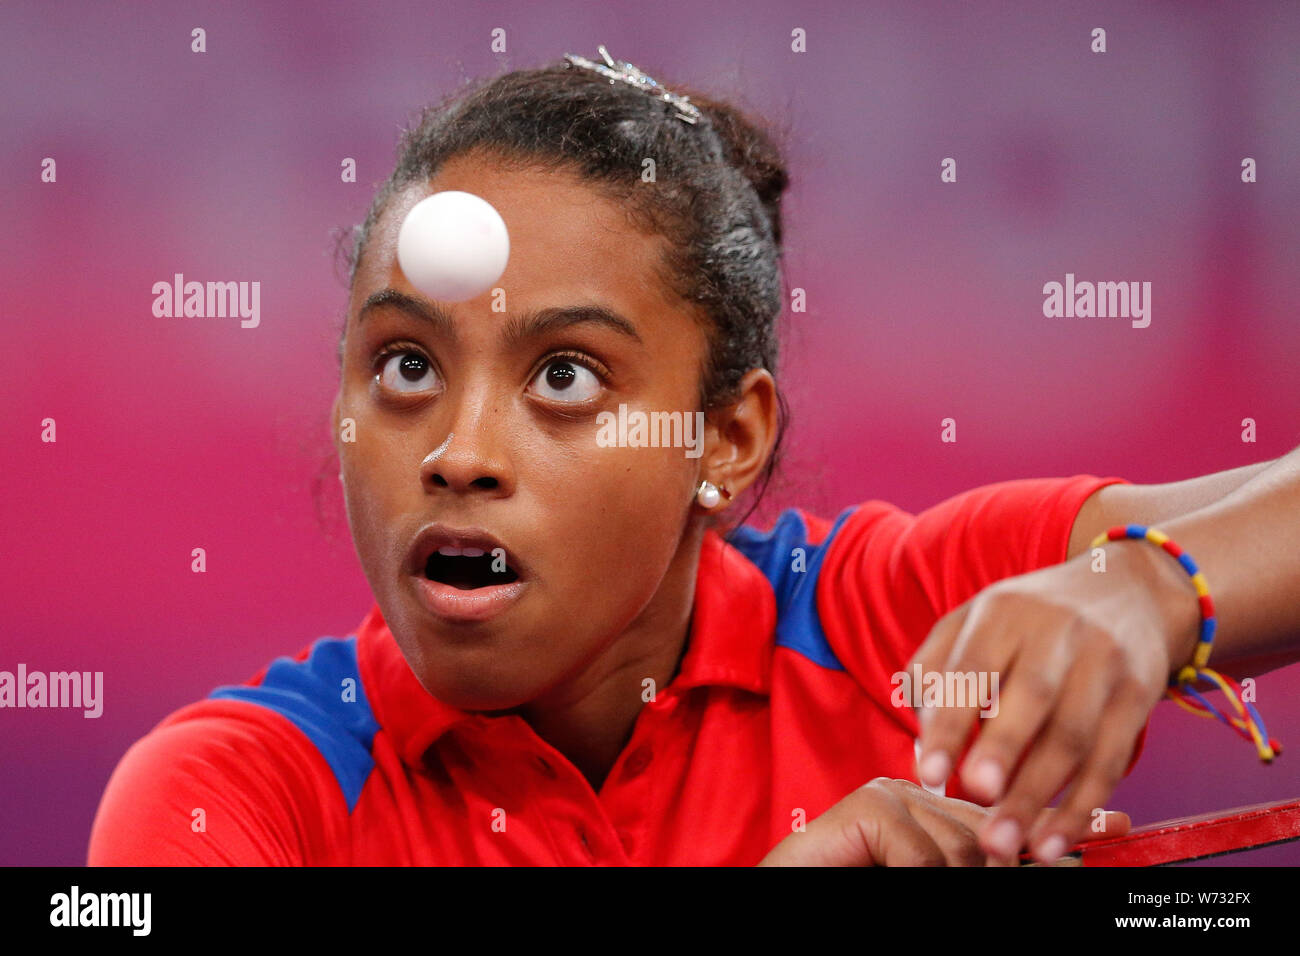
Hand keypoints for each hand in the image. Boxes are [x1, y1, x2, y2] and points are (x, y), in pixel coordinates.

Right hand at [756, 777, 1129, 864]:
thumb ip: (982, 868)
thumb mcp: (936, 883)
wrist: (794, 898)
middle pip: (990, 837)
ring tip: (900, 875)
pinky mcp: (868, 804)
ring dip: (946, 882)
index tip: (1115, 825)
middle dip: (1010, 864)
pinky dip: (912, 878)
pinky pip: (923, 855)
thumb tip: (1044, 857)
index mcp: (939, 816)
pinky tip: (885, 876)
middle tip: (1045, 860)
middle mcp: (921, 796)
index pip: (1005, 815)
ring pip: (961, 851)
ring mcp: (893, 793)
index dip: (1063, 818)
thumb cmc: (861, 887)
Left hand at [909, 539, 1198, 863]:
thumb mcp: (973, 620)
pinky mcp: (1139, 695)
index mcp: (1003, 611)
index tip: (928, 774)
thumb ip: (935, 674)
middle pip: (1031, 695)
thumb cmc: (1029, 618)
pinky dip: (1081, 807)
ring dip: (1039, 795)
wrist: (1129, 590)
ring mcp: (1104, 662)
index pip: (971, 668)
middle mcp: (1057, 632)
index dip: (949, 723)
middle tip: (975, 795)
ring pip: (1073, 736)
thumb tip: (922, 747)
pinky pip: (1110, 759)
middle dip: (1003, 750)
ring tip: (1006, 842)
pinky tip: (1053, 840)